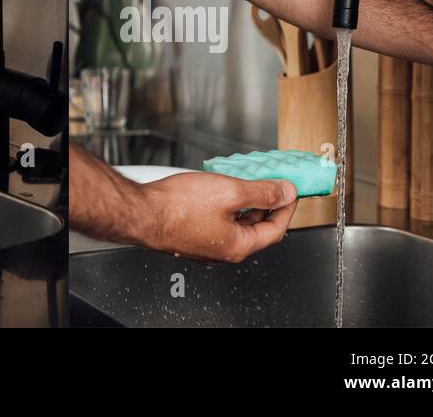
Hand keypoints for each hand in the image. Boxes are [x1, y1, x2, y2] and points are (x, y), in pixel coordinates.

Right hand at [136, 172, 297, 262]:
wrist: (141, 212)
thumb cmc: (177, 207)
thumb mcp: (229, 192)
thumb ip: (261, 192)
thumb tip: (285, 192)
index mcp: (238, 246)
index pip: (275, 229)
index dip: (286, 208)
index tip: (291, 191)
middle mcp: (223, 251)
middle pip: (255, 228)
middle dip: (265, 204)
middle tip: (271, 184)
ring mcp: (205, 245)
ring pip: (234, 224)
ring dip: (244, 204)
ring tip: (245, 182)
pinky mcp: (190, 235)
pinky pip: (217, 221)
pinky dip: (225, 206)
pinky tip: (218, 189)